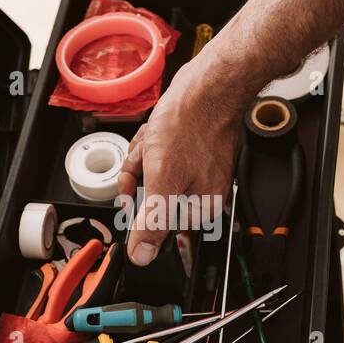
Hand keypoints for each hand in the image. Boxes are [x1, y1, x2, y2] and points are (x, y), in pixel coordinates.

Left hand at [117, 57, 249, 265]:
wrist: (206, 85)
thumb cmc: (192, 126)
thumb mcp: (163, 182)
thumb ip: (153, 224)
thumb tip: (143, 256)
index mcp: (201, 208)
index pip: (161, 228)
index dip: (142, 210)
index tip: (137, 194)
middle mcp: (199, 192)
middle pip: (151, 199)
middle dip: (140, 176)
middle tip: (148, 159)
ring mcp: (192, 170)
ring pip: (149, 175)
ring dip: (143, 157)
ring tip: (152, 140)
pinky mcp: (185, 151)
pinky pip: (155, 157)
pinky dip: (148, 145)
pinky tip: (154, 132)